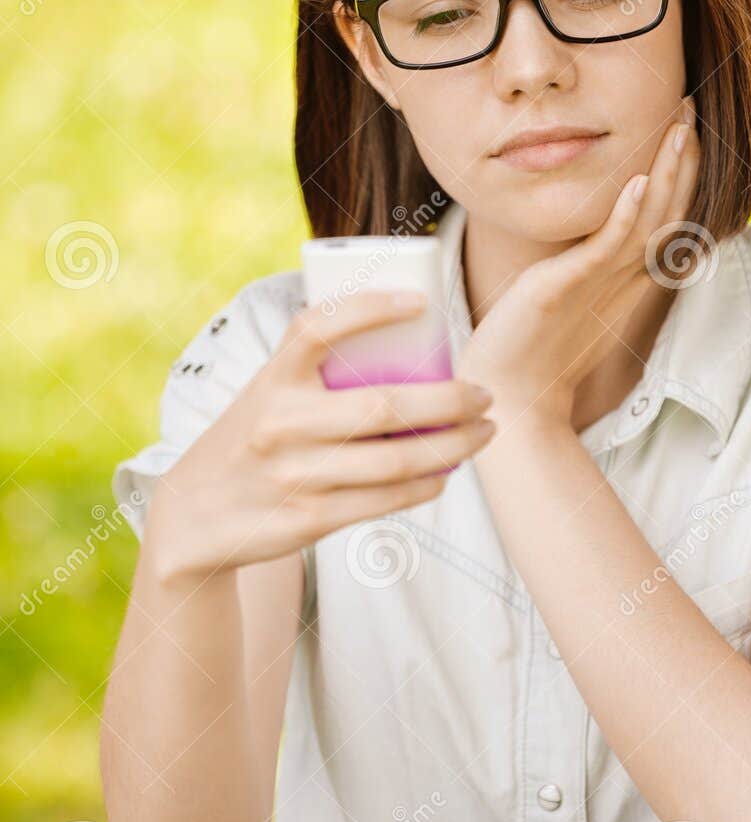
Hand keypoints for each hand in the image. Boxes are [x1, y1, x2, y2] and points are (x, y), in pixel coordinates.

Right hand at [145, 290, 496, 583]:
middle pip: (383, 407)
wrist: (196, 514)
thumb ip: (319, 372)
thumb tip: (413, 349)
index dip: (370, 308)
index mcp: (271, 380)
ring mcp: (294, 475)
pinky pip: (384, 500)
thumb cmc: (254, 440)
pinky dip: (426, 485)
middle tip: (484, 394)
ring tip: (483, 432)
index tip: (420, 303)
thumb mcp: (267, 393)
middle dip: (450, 400)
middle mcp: (280, 424)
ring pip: (395, 461)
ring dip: (453, 446)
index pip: (317, 328)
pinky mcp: (308, 518)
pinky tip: (446, 471)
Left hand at [456, 96, 700, 427]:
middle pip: (667, 209)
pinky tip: (639, 180)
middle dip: (681, 157)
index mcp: (624, 276)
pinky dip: (625, 214)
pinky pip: (608, 248)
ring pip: (647, 221)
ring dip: (666, 172)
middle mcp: (622, 278)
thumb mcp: (565, 292)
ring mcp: (600, 283)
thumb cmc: (531, 349)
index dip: (679, 169)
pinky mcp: (569, 288)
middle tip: (689, 107)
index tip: (683, 124)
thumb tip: (594, 234)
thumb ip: (586, 263)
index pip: (664, 213)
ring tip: (677, 128)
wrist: (510, 395)